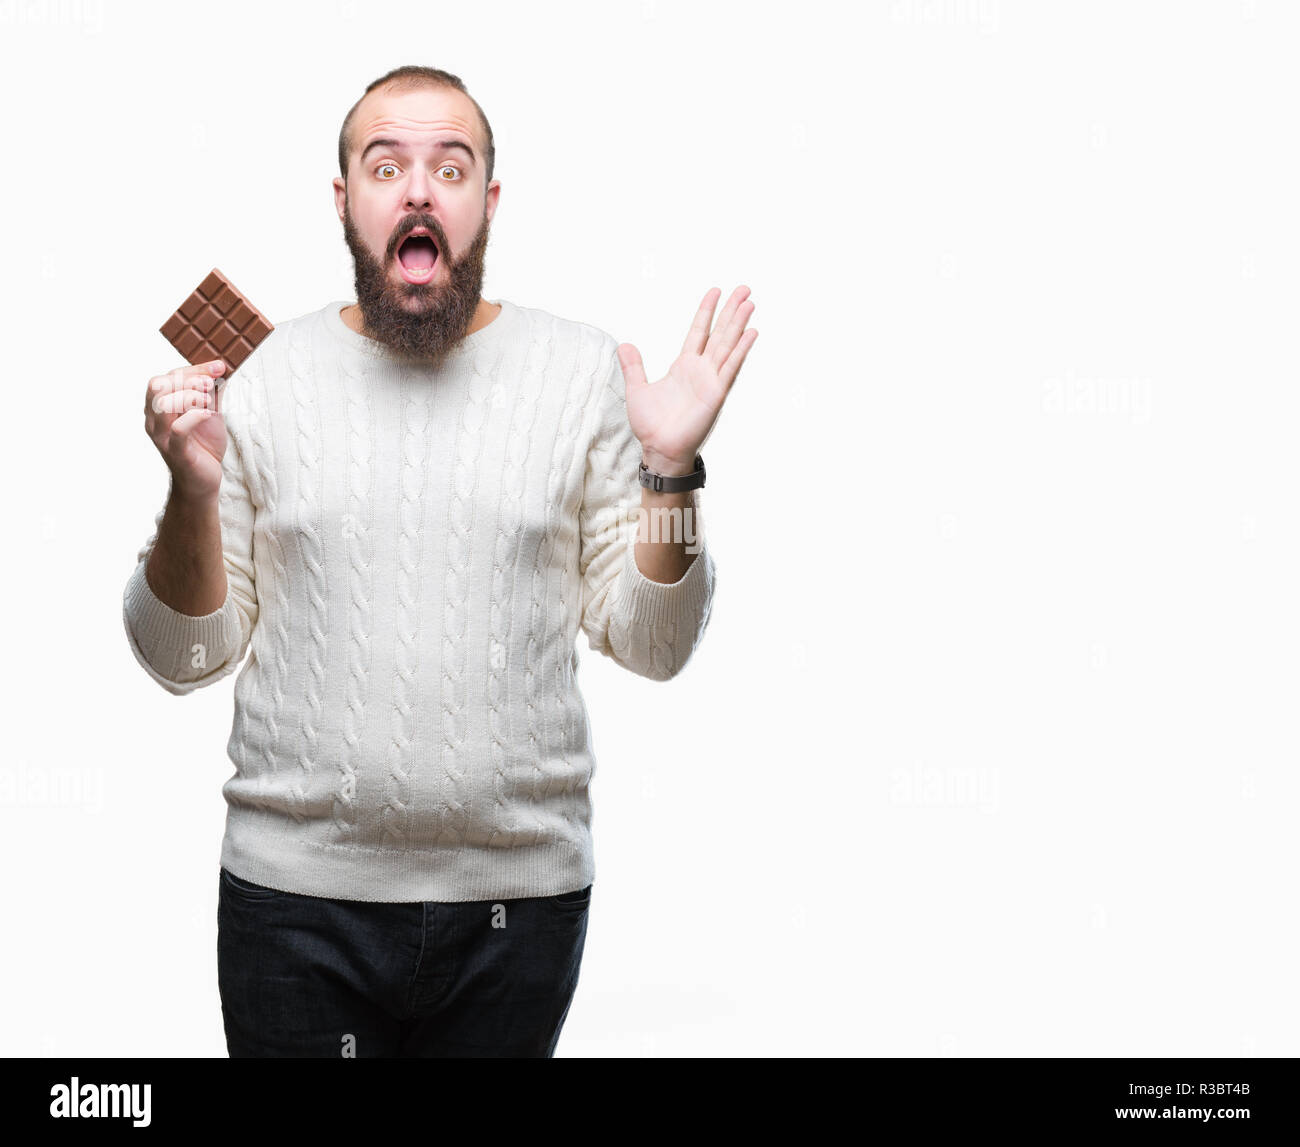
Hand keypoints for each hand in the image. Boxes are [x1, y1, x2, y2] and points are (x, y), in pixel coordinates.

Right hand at [143, 358, 226, 499]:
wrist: (204, 481)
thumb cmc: (204, 446)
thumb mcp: (210, 413)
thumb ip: (211, 393)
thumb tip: (220, 369)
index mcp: (159, 407)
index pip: (167, 377)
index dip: (194, 368)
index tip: (219, 366)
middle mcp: (154, 419)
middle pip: (159, 385)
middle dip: (188, 378)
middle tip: (211, 383)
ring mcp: (162, 436)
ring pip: (162, 404)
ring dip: (189, 394)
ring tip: (209, 400)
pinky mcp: (175, 452)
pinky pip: (177, 429)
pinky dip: (194, 416)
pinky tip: (209, 414)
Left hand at [617, 286, 756, 474]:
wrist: (660, 449)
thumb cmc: (651, 426)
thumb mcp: (637, 389)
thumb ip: (634, 366)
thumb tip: (624, 345)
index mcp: (683, 366)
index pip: (698, 332)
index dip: (707, 312)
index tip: (715, 292)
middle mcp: (700, 370)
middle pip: (719, 333)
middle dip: (731, 311)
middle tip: (744, 289)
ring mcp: (711, 380)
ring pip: (728, 345)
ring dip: (739, 323)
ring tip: (749, 302)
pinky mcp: (716, 393)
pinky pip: (730, 367)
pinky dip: (741, 350)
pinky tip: (751, 333)